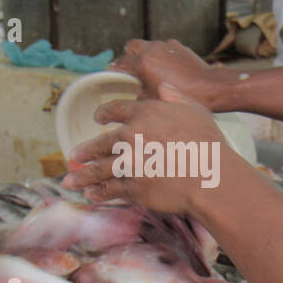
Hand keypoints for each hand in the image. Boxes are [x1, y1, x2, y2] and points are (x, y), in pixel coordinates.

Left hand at [62, 84, 234, 213]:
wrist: (211, 177)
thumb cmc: (208, 143)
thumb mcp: (195, 110)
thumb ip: (176, 97)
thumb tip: (163, 87)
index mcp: (146, 113)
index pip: (116, 110)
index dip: (104, 114)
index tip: (97, 118)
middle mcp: (132, 136)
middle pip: (101, 143)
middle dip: (85, 151)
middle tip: (74, 155)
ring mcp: (130, 162)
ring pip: (100, 169)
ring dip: (83, 175)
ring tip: (71, 180)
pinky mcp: (134, 187)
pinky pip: (111, 189)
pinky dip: (99, 193)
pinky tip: (91, 195)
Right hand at [111, 39, 241, 109]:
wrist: (211, 88)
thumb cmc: (185, 96)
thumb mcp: (155, 101)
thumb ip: (139, 94)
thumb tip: (135, 94)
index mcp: (144, 63)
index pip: (121, 62)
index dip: (115, 69)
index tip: (114, 73)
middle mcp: (154, 49)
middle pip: (131, 45)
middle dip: (129, 55)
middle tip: (131, 68)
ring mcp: (168, 46)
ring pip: (149, 45)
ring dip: (146, 54)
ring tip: (150, 69)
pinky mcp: (180, 47)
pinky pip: (165, 47)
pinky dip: (162, 54)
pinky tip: (167, 68)